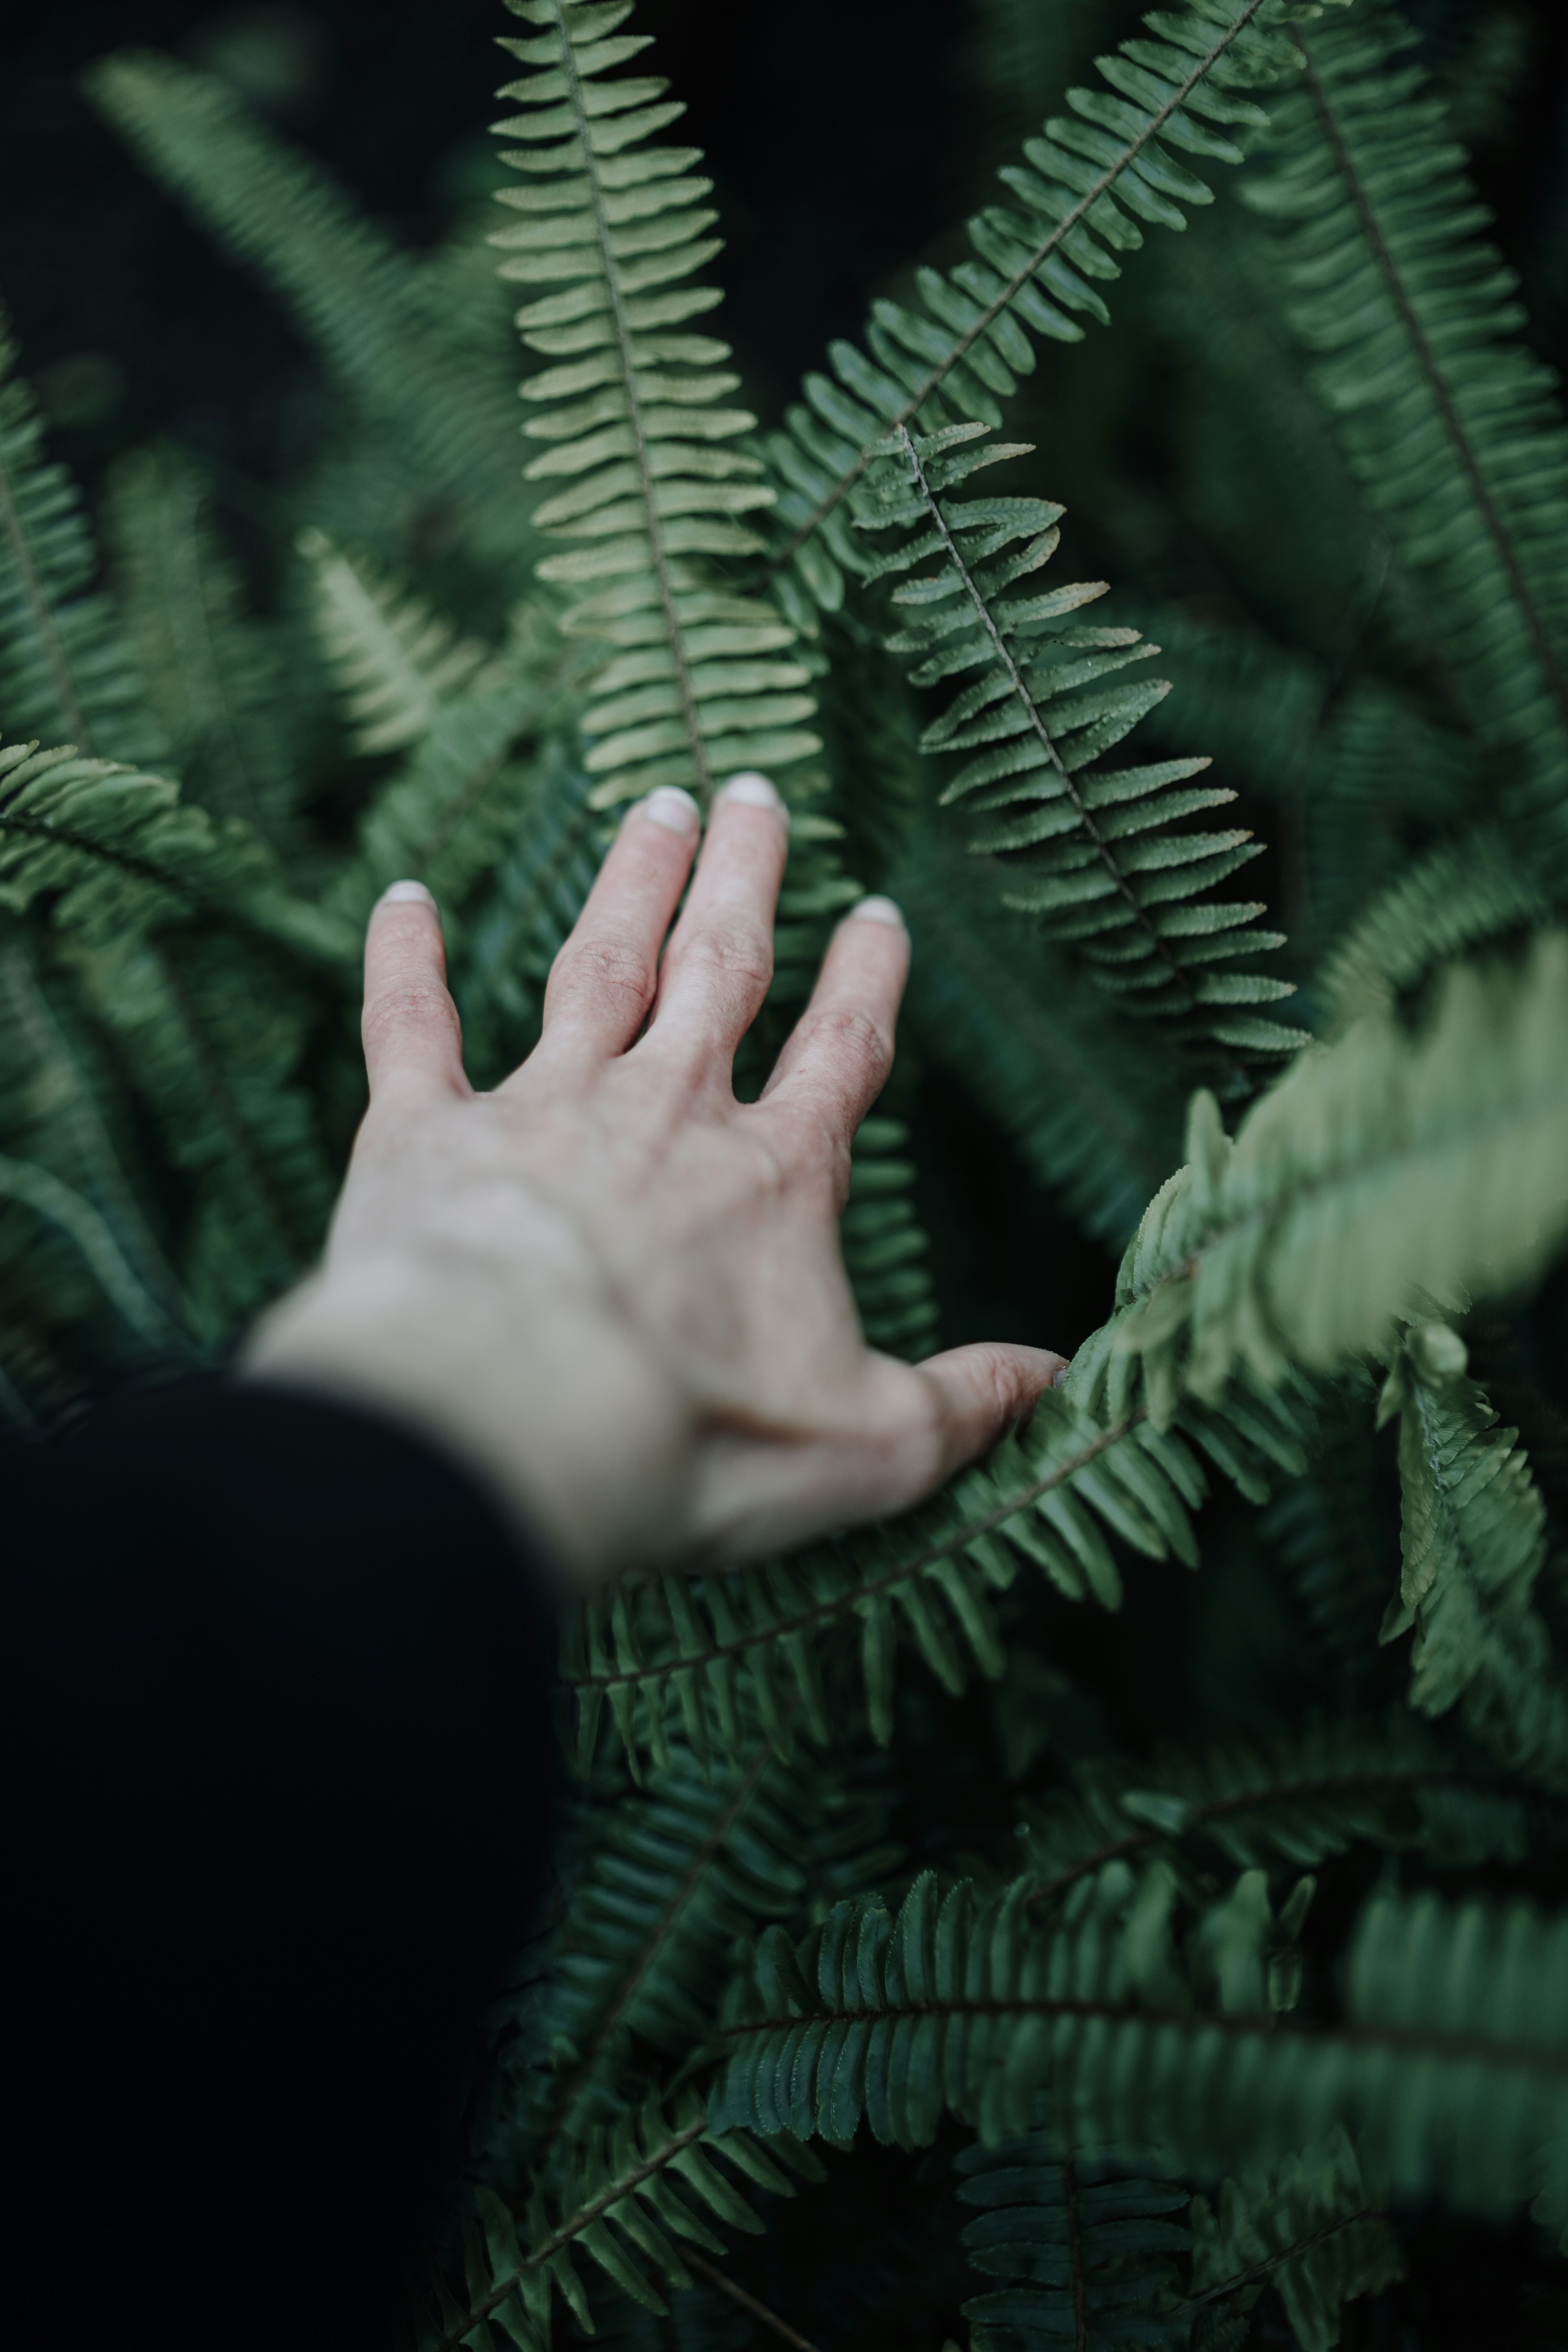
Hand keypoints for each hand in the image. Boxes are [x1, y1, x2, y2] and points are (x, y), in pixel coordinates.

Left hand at [244, 773, 1065, 1587]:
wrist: (515, 1420)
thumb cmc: (691, 1436)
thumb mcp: (865, 1444)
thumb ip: (963, 1406)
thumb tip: (1060, 1376)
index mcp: (773, 1177)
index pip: (840, 1053)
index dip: (864, 981)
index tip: (877, 912)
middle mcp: (666, 1114)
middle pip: (719, 971)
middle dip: (741, 881)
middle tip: (751, 794)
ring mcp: (544, 1110)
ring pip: (596, 967)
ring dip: (628, 884)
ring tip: (654, 805)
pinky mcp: (424, 1136)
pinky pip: (412, 1028)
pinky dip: (404, 962)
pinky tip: (402, 899)